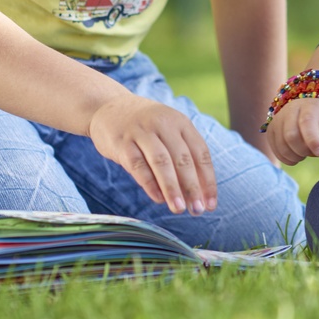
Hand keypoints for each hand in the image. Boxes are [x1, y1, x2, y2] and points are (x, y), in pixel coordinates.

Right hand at [88, 95, 216, 214]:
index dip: (208, 180)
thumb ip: (182, 157)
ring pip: (161, 162)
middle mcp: (163, 124)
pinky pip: (138, 165)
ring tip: (179, 209)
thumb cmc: (145, 127)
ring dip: (172, 188)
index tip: (210, 204)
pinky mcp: (122, 142)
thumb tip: (197, 194)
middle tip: (197, 210)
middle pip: (183, 159)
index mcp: (181, 122)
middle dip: (192, 187)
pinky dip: (149, 183)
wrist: (108, 107)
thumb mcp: (168, 132)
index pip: (201, 153)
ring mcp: (141, 132)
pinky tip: (158, 199)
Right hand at [264, 96, 318, 164]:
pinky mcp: (270, 130)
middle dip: (304, 150)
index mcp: (310, 106)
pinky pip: (276, 151)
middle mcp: (290, 109)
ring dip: (296, 156)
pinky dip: (288, 158)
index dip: (312, 140)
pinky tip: (296, 154)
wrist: (309, 110)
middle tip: (314, 151)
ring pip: (282, 145)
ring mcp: (278, 119)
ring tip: (306, 152)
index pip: (306, 122)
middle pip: (291, 136)